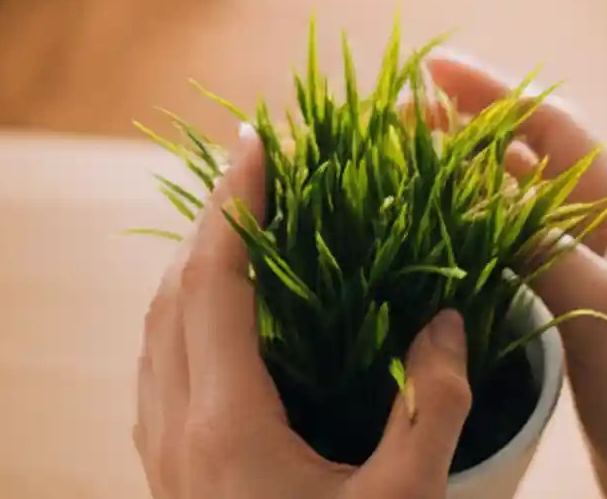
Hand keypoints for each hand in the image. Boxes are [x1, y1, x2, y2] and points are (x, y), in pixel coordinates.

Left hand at [134, 126, 473, 498]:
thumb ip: (432, 409)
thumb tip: (447, 325)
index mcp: (226, 424)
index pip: (212, 283)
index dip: (232, 204)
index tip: (257, 142)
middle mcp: (176, 430)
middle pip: (173, 295)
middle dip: (213, 221)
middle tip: (258, 171)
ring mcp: (161, 454)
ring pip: (159, 332)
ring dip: (195, 269)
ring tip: (243, 228)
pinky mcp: (167, 475)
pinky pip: (162, 370)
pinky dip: (187, 317)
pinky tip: (226, 317)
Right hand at [427, 52, 606, 498]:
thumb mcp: (600, 303)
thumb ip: (533, 241)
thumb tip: (465, 187)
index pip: (552, 126)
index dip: (491, 94)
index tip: (432, 68)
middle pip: (530, 155)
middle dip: (468, 127)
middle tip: (399, 112)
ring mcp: (589, 265)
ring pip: (517, 199)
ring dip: (466, 172)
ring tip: (407, 153)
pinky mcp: (570, 304)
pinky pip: (512, 246)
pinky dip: (473, 226)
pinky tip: (438, 224)